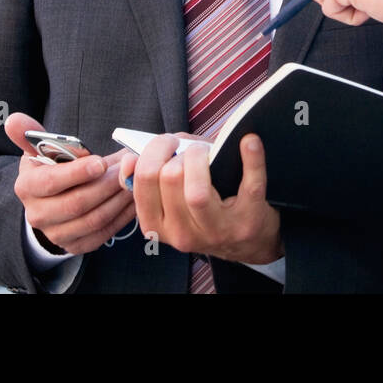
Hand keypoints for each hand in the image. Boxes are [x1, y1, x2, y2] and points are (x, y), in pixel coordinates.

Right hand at [6, 112, 134, 254]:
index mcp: (27, 187)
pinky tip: (133, 199)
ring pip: (93, 220)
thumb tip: (13, 120)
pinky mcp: (76, 245)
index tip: (101, 162)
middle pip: (76, 204)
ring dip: (117, 200)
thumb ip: (30, 133)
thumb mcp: (38, 149)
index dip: (77, 173)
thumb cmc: (49, 168)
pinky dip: (121, 217)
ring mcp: (57, 234)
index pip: (51, 182)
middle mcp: (37, 215)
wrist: (49, 202)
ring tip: (133, 180)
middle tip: (126, 169)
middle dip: (106, 185)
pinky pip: (103, 234)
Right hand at [119, 133, 281, 264]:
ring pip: (197, 192)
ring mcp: (216, 231)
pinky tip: (249, 141)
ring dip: (202, 157)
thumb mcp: (170, 200)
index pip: (143, 181)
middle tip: (190, 149)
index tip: (167, 141)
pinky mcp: (248, 222)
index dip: (153, 151)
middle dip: (179, 151)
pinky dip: (251, 159)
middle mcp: (182, 234)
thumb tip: (131, 158)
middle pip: (170, 179)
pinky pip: (250, 186)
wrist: (247, 242)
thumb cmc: (205, 209)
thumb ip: (148, 176)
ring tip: (208, 151)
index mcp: (157, 226)